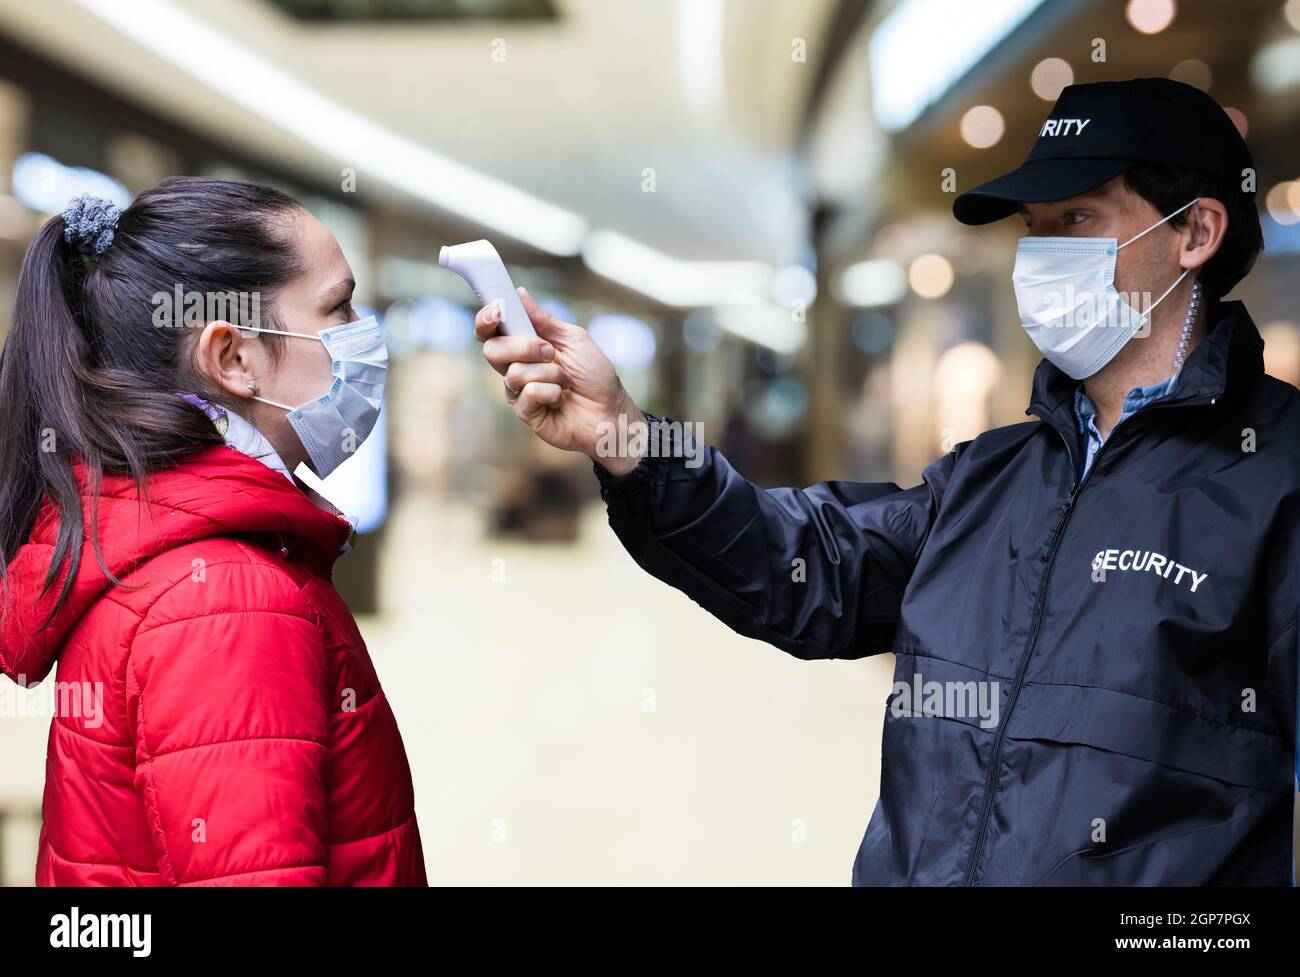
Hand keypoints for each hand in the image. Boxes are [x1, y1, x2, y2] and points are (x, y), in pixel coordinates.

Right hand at [475, 287, 645, 475]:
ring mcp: (519, 393)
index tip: (497, 310)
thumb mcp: (574, 340)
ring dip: (549, 373)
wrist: (611, 410)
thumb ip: (545, 320)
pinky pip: (529, 393)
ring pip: (514, 373)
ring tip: (565, 381)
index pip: (490, 332)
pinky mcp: (526, 414)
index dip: (485, 319)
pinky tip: (561, 399)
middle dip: (522, 346)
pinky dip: (552, 392)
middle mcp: (516, 368)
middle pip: (492, 350)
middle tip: (550, 352)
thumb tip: (519, 294)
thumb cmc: (595, 376)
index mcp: (523, 347)